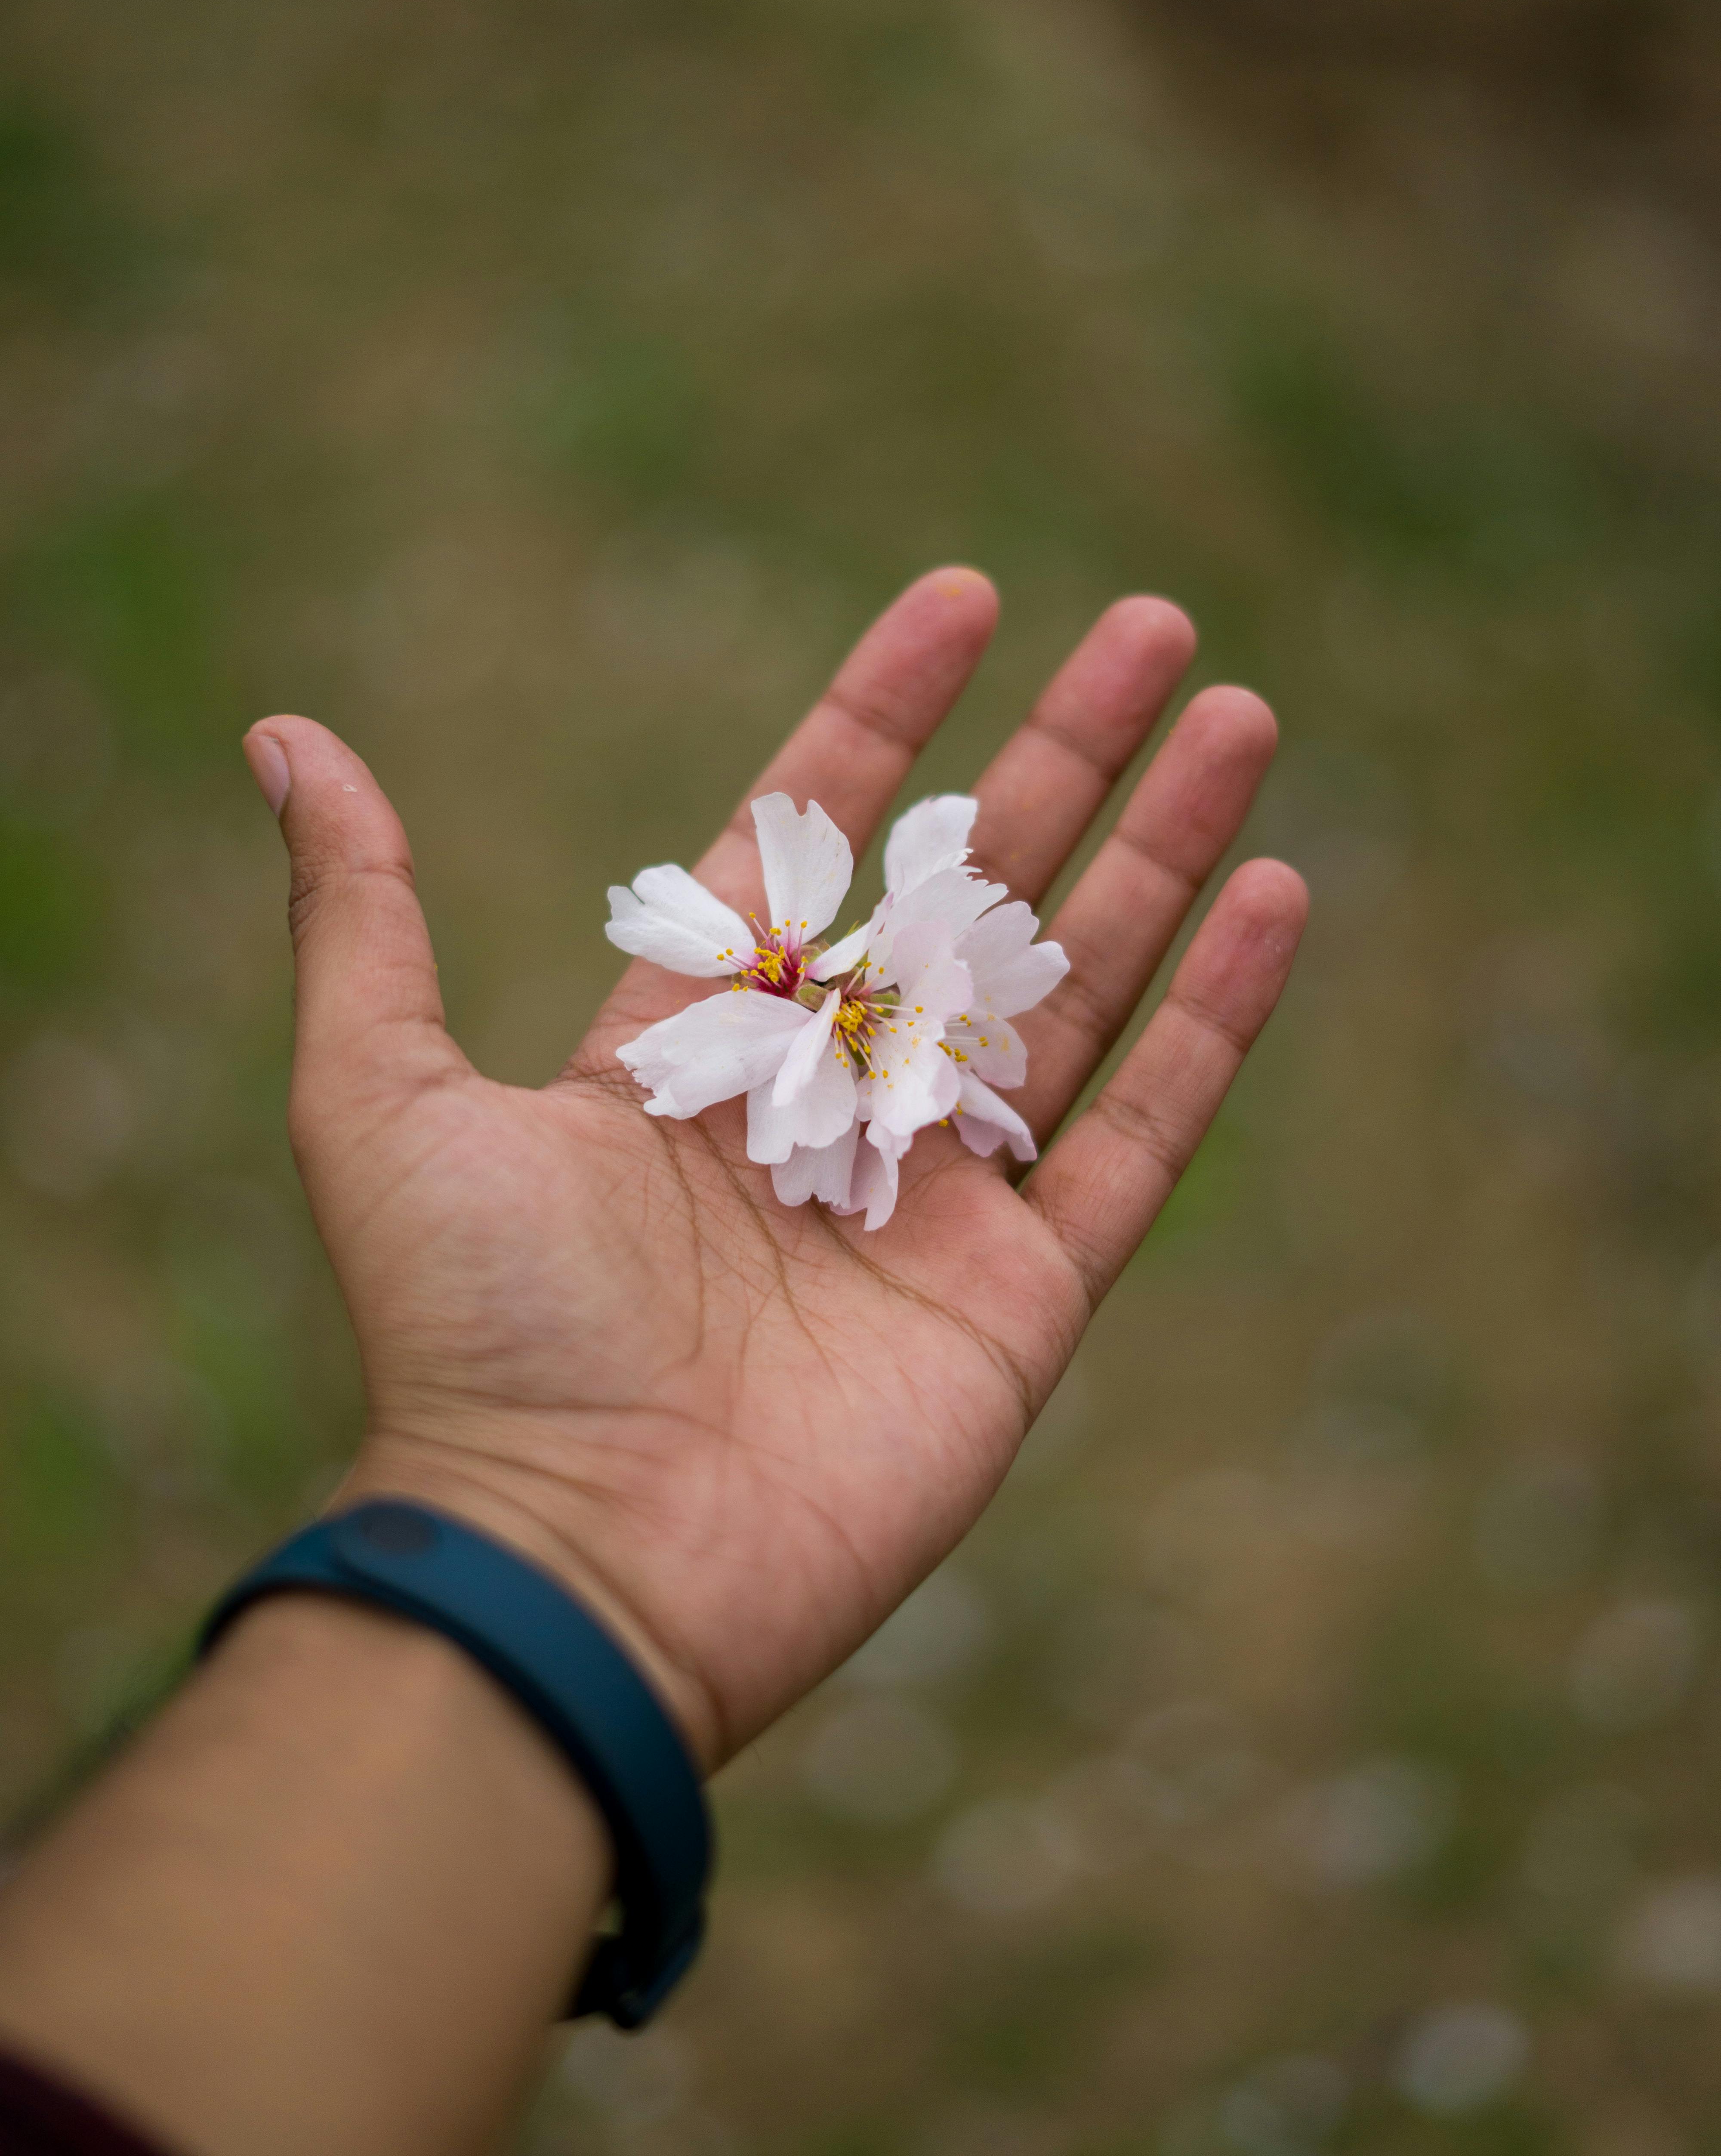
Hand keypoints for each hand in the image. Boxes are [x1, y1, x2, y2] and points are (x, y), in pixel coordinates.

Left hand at [245, 571, 1305, 1769]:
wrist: (573, 1558)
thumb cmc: (469, 1334)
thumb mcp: (380, 1095)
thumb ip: (362, 915)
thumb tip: (284, 738)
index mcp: (699, 1045)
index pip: (816, 840)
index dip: (888, 716)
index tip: (962, 597)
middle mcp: (828, 1103)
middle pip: (973, 890)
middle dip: (1066, 756)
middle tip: (1154, 625)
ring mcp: (937, 1197)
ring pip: (1080, 985)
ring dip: (1165, 850)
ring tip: (1240, 714)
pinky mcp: (1022, 1296)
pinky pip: (1140, 1133)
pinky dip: (1213, 1019)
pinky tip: (1274, 895)